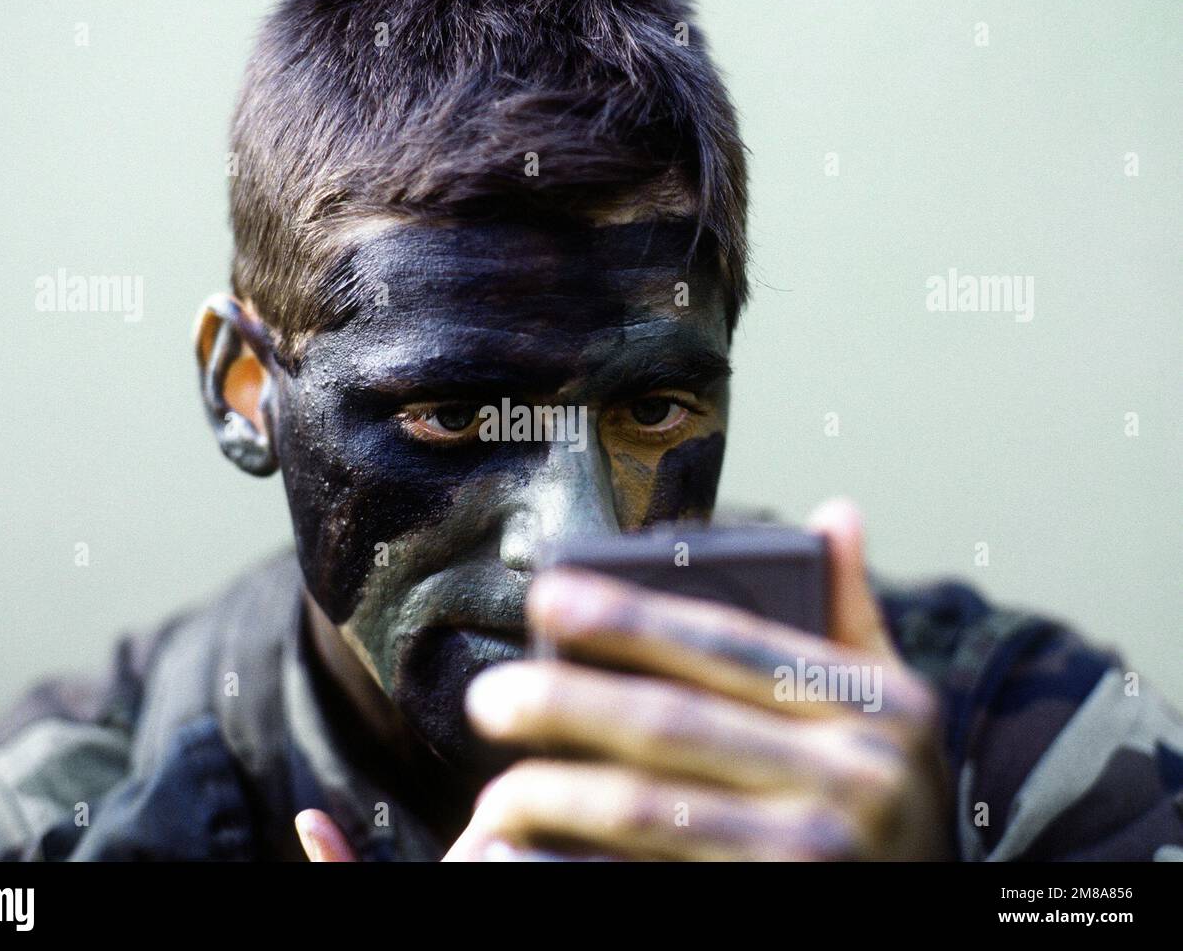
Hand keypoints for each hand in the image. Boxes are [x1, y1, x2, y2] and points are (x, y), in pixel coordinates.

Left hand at [447, 499, 953, 860]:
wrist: (931, 923)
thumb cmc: (895, 806)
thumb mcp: (898, 712)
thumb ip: (856, 617)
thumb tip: (838, 512)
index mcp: (877, 709)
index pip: (728, 644)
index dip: (630, 616)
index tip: (549, 595)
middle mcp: (853, 782)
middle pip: (672, 725)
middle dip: (565, 703)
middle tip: (490, 698)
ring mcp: (814, 856)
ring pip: (649, 810)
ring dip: (555, 795)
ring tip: (495, 789)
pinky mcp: (769, 908)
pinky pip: (646, 884)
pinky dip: (572, 870)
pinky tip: (518, 854)